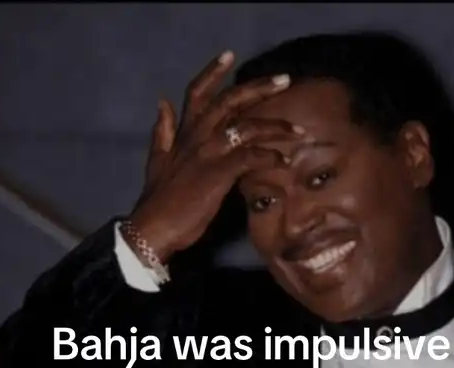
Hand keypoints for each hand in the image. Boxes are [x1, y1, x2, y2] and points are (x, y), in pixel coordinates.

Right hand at [126, 51, 303, 263]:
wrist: (154, 226)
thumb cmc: (160, 198)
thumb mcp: (158, 159)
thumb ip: (162, 131)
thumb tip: (162, 102)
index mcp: (183, 132)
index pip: (197, 92)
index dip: (212, 71)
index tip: (230, 54)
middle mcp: (197, 136)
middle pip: (230, 100)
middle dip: (259, 87)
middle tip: (285, 80)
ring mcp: (208, 153)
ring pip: (247, 126)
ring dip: (276, 126)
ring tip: (299, 131)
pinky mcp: (218, 173)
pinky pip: (251, 157)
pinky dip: (270, 157)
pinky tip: (284, 161)